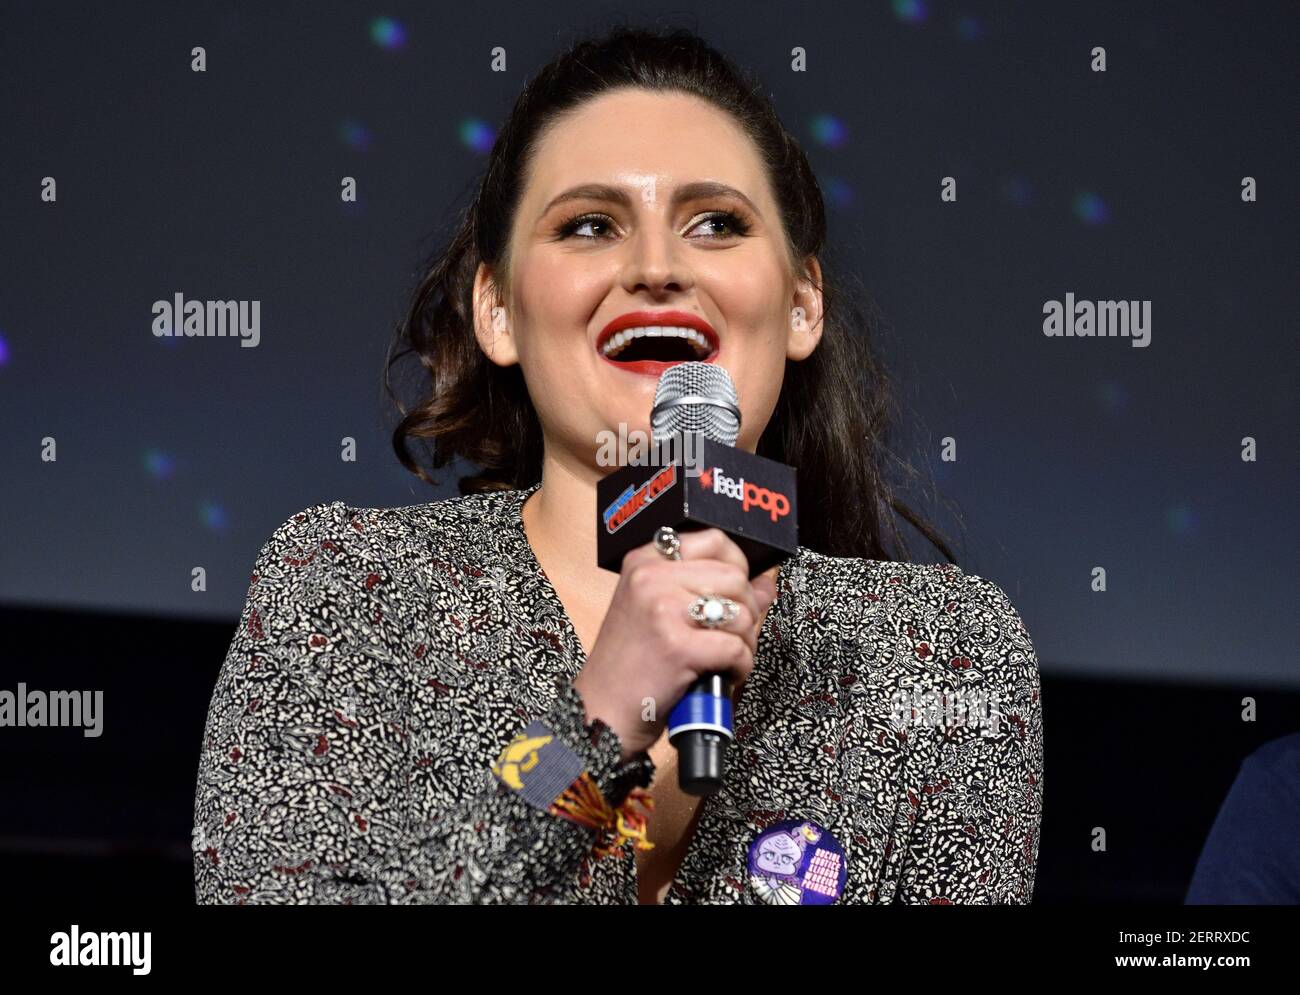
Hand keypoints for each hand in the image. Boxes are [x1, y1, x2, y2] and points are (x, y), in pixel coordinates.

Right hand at [572, 528, 778, 760]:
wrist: (601, 713)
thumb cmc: (630, 666)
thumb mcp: (660, 613)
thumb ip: (711, 591)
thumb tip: (765, 583)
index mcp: (644, 562)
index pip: (714, 541)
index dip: (738, 566)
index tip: (736, 591)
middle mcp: (650, 578)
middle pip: (734, 577)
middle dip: (746, 611)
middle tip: (731, 636)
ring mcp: (663, 610)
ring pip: (741, 613)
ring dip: (745, 643)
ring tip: (723, 658)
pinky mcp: (678, 647)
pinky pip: (737, 649)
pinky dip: (740, 668)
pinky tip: (721, 675)